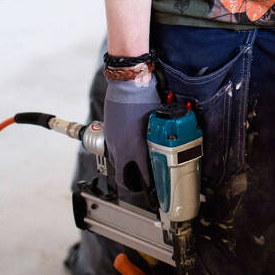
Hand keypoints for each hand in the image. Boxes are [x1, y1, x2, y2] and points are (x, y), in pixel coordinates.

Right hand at [102, 74, 161, 206]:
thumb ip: (159, 139)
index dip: (149, 187)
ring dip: (125, 169)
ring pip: (117, 164)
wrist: (127, 83)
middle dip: (133, 185)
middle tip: (142, 187)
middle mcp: (120, 148)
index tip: (155, 191)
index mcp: (135, 148)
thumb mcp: (157, 122)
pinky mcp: (108, 132)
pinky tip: (128, 150)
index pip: (143, 176)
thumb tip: (166, 147)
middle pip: (123, 178)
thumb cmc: (144, 98)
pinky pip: (112, 150)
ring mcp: (111, 140)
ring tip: (135, 170)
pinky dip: (120, 155)